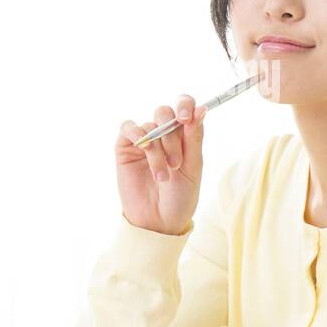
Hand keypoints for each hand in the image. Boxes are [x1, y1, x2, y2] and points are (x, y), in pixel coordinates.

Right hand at [116, 95, 206, 235]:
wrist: (159, 222)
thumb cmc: (180, 196)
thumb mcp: (193, 167)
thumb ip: (194, 137)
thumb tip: (202, 108)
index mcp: (183, 135)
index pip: (184, 105)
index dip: (185, 105)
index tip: (186, 119)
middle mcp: (163, 134)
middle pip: (164, 112)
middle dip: (171, 136)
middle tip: (176, 163)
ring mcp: (144, 140)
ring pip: (149, 126)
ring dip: (158, 151)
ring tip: (163, 176)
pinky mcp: (125, 148)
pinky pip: (128, 128)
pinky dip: (136, 133)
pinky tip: (143, 147)